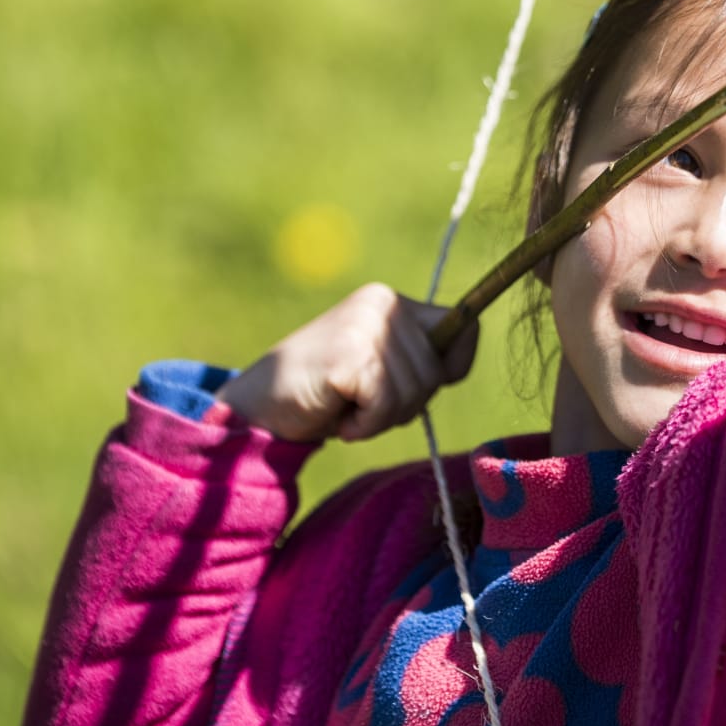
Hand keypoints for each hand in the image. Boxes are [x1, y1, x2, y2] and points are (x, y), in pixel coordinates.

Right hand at [213, 283, 477, 442]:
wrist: (259, 408)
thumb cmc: (324, 393)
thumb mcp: (380, 365)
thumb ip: (419, 355)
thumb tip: (465, 344)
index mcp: (390, 301)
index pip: (462, 325)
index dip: (450, 367)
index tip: (413, 386)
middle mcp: (382, 304)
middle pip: (436, 373)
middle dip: (405, 404)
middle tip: (362, 403)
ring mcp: (365, 327)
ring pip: (414, 393)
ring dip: (382, 418)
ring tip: (347, 407)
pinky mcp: (350, 356)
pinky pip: (385, 405)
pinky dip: (365, 425)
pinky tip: (338, 417)